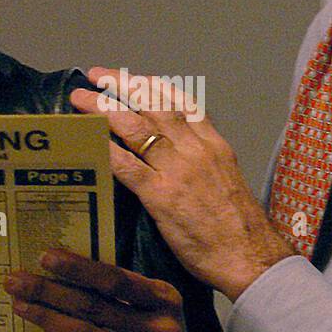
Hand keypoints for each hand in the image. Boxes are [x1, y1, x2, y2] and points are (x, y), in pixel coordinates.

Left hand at [3, 248, 204, 331]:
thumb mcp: (153, 308)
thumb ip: (120, 291)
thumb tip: (63, 270)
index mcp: (166, 299)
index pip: (115, 280)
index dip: (78, 268)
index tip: (45, 257)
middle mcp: (160, 330)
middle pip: (94, 306)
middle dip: (49, 291)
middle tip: (15, 281)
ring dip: (48, 318)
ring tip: (21, 305)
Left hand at [72, 67, 296, 300]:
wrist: (249, 256)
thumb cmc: (239, 227)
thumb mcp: (227, 178)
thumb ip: (202, 160)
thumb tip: (174, 154)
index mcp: (214, 144)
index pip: (181, 101)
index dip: (152, 84)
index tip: (131, 76)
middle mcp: (196, 149)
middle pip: (153, 105)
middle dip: (121, 85)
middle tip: (96, 75)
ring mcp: (177, 171)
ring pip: (136, 127)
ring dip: (104, 109)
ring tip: (82, 100)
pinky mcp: (161, 196)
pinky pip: (127, 166)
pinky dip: (106, 149)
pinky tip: (89, 141)